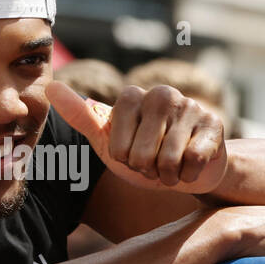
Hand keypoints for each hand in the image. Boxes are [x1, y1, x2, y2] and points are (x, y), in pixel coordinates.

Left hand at [48, 81, 226, 193]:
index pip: (117, 147)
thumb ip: (80, 116)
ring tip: (171, 165)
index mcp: (130, 96)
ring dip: (168, 175)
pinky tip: (190, 166)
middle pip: (142, 155)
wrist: (187, 170)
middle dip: (147, 169)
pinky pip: (193, 162)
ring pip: (168, 160)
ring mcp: (190, 106)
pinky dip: (189, 174)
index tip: (132, 153)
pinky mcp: (214, 124)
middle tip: (154, 162)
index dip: (124, 160)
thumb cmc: (144, 154)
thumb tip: (50, 88)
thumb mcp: (108, 140)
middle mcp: (161, 94)